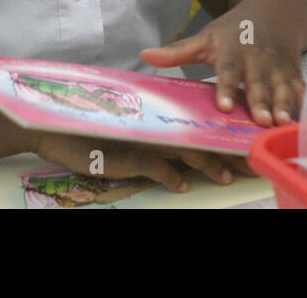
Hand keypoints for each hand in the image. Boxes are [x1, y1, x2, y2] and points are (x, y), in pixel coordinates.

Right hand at [33, 133, 254, 191]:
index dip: (222, 137)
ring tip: (226, 177)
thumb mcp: (129, 141)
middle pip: (200, 140)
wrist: (55, 124)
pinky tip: (182, 185)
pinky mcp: (127, 153)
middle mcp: (157, 127)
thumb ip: (155, 153)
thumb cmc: (94, 131)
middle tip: (251, 164)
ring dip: (206, 164)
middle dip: (226, 152)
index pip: (198, 128)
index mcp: (160, 121)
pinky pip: (153, 166)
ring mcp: (144, 139)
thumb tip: (180, 174)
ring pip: (184, 151)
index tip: (246, 144)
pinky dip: (168, 176)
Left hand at [141, 16, 306, 126]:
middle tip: (261, 120)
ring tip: (282, 123)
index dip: (226, 87)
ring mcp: (279, 66)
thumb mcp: (206, 35)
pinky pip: (301, 89)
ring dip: (284, 104)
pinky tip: (304, 122)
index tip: (223, 106)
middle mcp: (258, 58)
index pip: (228, 69)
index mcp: (234, 49)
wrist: (277, 9)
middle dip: (261, 100)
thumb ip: (178, 51)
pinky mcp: (294, 73)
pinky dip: (304, 105)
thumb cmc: (235, 29)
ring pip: (282, 86)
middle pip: (259, 81)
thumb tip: (144, 55)